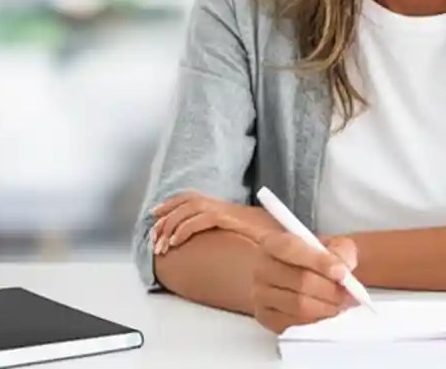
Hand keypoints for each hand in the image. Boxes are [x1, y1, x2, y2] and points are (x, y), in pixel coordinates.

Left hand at [150, 191, 279, 253]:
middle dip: (166, 215)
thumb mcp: (248, 240)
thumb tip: (210, 247)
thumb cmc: (274, 246)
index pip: (194, 198)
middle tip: (153, 234)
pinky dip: (185, 228)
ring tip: (161, 244)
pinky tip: (176, 241)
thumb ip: (229, 239)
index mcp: (228, 210)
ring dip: (172, 225)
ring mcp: (230, 211)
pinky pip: (203, 219)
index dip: (172, 204)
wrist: (293, 243)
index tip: (156, 214)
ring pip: (191, 208)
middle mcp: (227, 206)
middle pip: (189, 201)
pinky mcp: (232, 219)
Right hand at [251, 232, 359, 332]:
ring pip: (298, 305)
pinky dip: (316, 320)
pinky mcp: (265, 317)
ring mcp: (260, 294)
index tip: (342, 273)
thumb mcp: (332, 245)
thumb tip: (343, 269)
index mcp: (273, 243)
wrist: (302, 275)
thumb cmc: (318, 260)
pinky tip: (327, 314)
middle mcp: (261, 268)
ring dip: (327, 307)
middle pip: (300, 281)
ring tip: (342, 305)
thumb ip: (340, 252)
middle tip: (349, 294)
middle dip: (331, 289)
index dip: (319, 262)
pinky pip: (294, 323)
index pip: (292, 250)